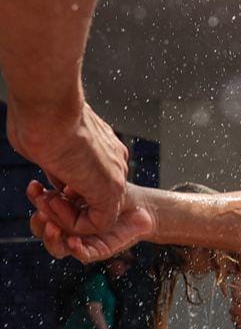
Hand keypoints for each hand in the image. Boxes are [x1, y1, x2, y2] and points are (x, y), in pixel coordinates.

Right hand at [8, 99, 127, 232]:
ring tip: (43, 198)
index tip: (42, 185)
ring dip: (64, 215)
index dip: (61, 192)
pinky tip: (52, 203)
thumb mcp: (47, 146)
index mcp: (101, 150)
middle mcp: (113, 163)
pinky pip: (98, 223)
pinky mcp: (111, 190)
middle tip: (40, 194)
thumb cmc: (38, 118)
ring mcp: (115, 176)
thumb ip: (55, 164)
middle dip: (62, 205)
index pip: (87, 182)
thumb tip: (52, 172)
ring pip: (96, 213)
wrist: (47, 106)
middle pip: (92, 198)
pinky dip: (72, 221)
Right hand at [28, 182, 153, 261]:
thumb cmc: (116, 191)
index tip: (36, 186)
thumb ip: (69, 182)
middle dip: (40, 219)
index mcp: (64, 212)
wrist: (141, 206)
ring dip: (52, 237)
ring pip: (58, 247)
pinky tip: (73, 240)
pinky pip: (84, 255)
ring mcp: (83, 241)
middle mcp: (69, 229)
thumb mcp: (90, 181)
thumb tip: (53, 175)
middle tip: (43, 207)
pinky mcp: (100, 251)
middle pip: (44, 230)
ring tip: (53, 226)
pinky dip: (76, 249)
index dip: (36, 200)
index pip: (41, 210)